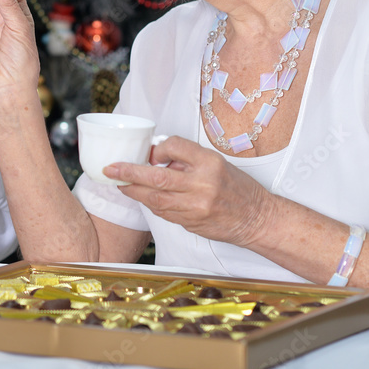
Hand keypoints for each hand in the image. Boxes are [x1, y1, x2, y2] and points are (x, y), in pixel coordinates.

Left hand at [104, 136, 275, 247]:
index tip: (150, 151)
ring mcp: (196, 206)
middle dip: (129, 172)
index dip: (157, 148)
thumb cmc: (237, 187)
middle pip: (156, 176)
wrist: (257, 218)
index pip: (174, 146)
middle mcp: (202, 184)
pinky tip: (141, 197)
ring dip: (133, 190)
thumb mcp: (217, 163)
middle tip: (111, 169)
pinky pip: (163, 212)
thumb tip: (155, 155)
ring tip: (120, 183)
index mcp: (210, 163)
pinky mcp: (191, 223)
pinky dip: (150, 203)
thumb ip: (187, 159)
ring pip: (155, 198)